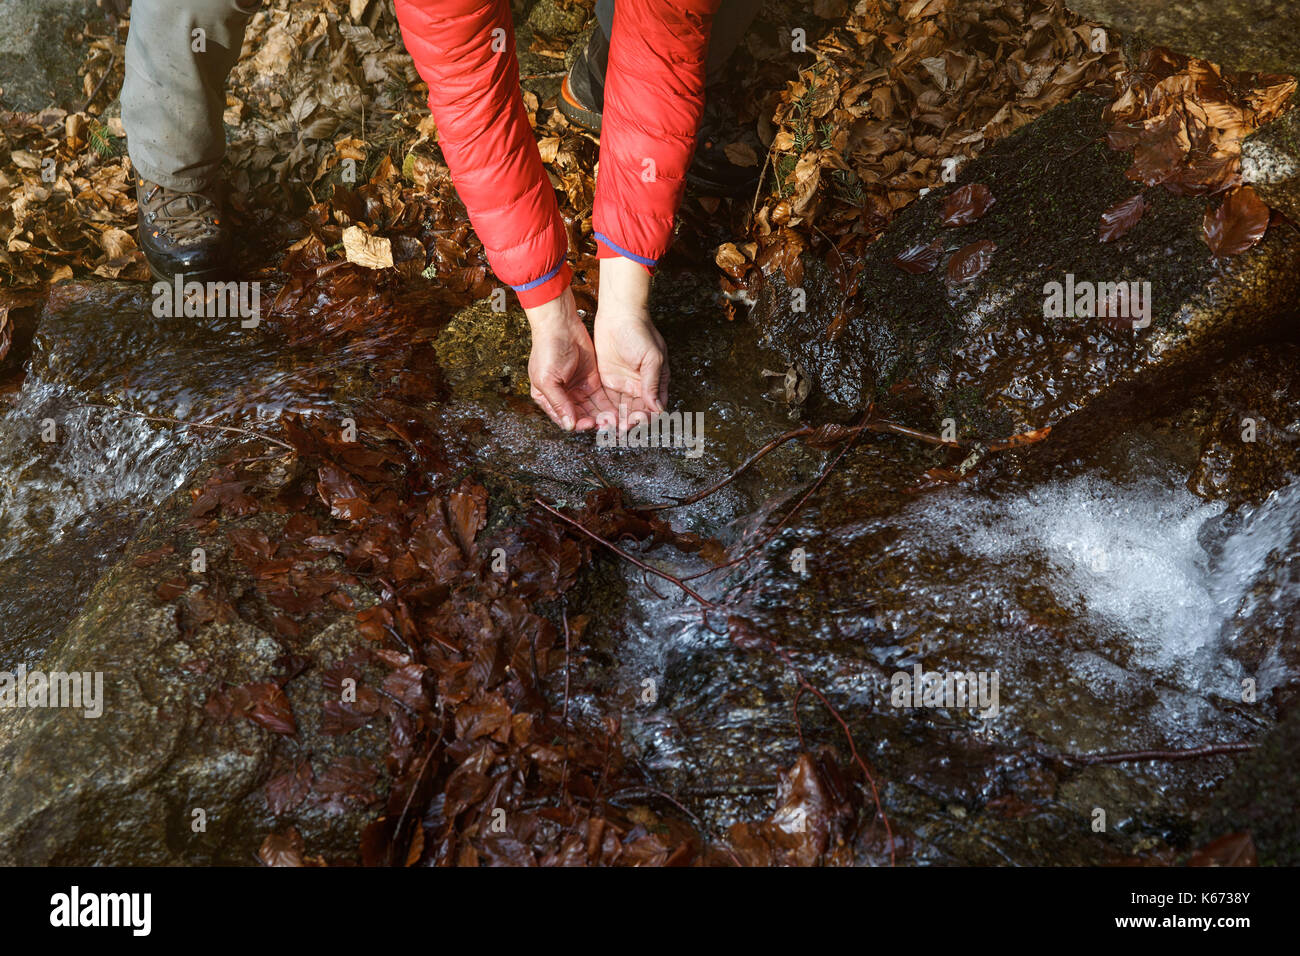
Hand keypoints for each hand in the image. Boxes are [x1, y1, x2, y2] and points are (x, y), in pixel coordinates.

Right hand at [524, 289, 616, 430]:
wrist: (561, 324)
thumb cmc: (548, 349)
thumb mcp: (548, 379)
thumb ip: (558, 403)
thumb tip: (569, 425)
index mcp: (547, 398)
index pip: (564, 418)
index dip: (577, 424)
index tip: (589, 424)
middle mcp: (563, 396)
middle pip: (580, 416)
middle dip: (593, 422)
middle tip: (606, 424)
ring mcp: (578, 389)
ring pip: (592, 409)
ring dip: (602, 416)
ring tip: (613, 420)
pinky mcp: (592, 380)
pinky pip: (601, 398)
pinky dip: (608, 406)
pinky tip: (617, 412)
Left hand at [594, 255, 666, 430]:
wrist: (618, 314)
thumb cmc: (640, 332)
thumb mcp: (651, 358)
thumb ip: (652, 384)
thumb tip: (657, 408)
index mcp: (656, 382)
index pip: (653, 408)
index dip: (646, 417)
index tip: (636, 420)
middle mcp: (640, 387)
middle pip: (636, 413)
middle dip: (629, 422)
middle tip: (620, 427)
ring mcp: (623, 385)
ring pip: (621, 410)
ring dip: (616, 420)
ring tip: (608, 427)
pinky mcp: (607, 381)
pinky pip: (607, 402)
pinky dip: (605, 412)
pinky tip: (599, 418)